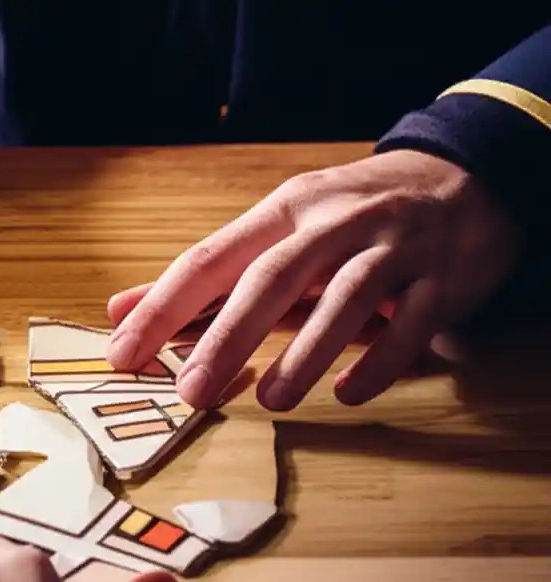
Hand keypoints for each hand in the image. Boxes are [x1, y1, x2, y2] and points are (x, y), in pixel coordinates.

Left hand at [106, 150, 520, 409]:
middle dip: (229, 336)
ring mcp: (394, 248)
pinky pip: (411, 323)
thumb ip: (203, 277)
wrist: (466, 176)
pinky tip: (349, 392)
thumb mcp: (277, 229)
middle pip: (273, 277)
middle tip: (192, 392)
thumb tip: (118, 312)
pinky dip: (380, 360)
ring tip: (271, 401)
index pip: (210, 258)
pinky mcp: (444, 278)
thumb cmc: (349, 215)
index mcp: (283, 211)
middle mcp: (334, 223)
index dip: (163, 307)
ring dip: (306, 352)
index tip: (123, 353)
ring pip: (347, 298)